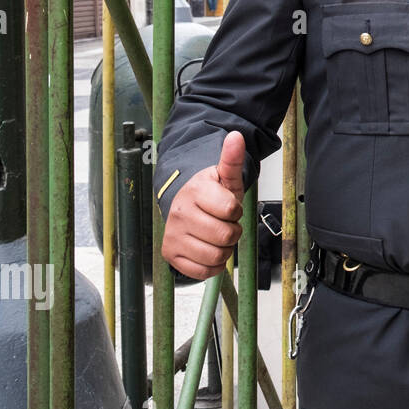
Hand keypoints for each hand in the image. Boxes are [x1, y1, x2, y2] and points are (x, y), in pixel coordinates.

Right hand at [161, 131, 246, 279]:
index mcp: (195, 192)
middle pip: (226, 236)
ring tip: (216, 236)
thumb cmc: (209, 194)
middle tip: (223, 223)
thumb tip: (237, 137)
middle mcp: (179, 214)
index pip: (231, 210)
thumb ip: (232, 159)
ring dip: (224, 249)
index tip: (228, 206)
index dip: (236, 211)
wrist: (185, 206)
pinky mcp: (170, 255)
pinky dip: (212, 266)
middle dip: (233, 231)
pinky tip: (208, 250)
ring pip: (216, 256)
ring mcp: (173, 236)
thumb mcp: (225, 176)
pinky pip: (202, 272)